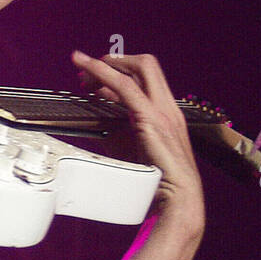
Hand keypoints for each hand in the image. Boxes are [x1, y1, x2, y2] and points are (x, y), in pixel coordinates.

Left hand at [71, 49, 204, 231]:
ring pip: (136, 70)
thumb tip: (96, 121)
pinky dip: (104, 73)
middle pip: (145, 65)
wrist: (178, 199)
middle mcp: (168, 107)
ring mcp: (163, 111)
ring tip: (83, 68)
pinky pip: (125, 87)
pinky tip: (90, 70)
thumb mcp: (132, 148)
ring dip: (106, 65)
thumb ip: (117, 131)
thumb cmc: (157, 181)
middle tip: (88, 67)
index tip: (99, 74)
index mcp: (168, 112)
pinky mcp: (152, 118)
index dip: (122, 69)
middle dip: (115, 60)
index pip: (146, 78)